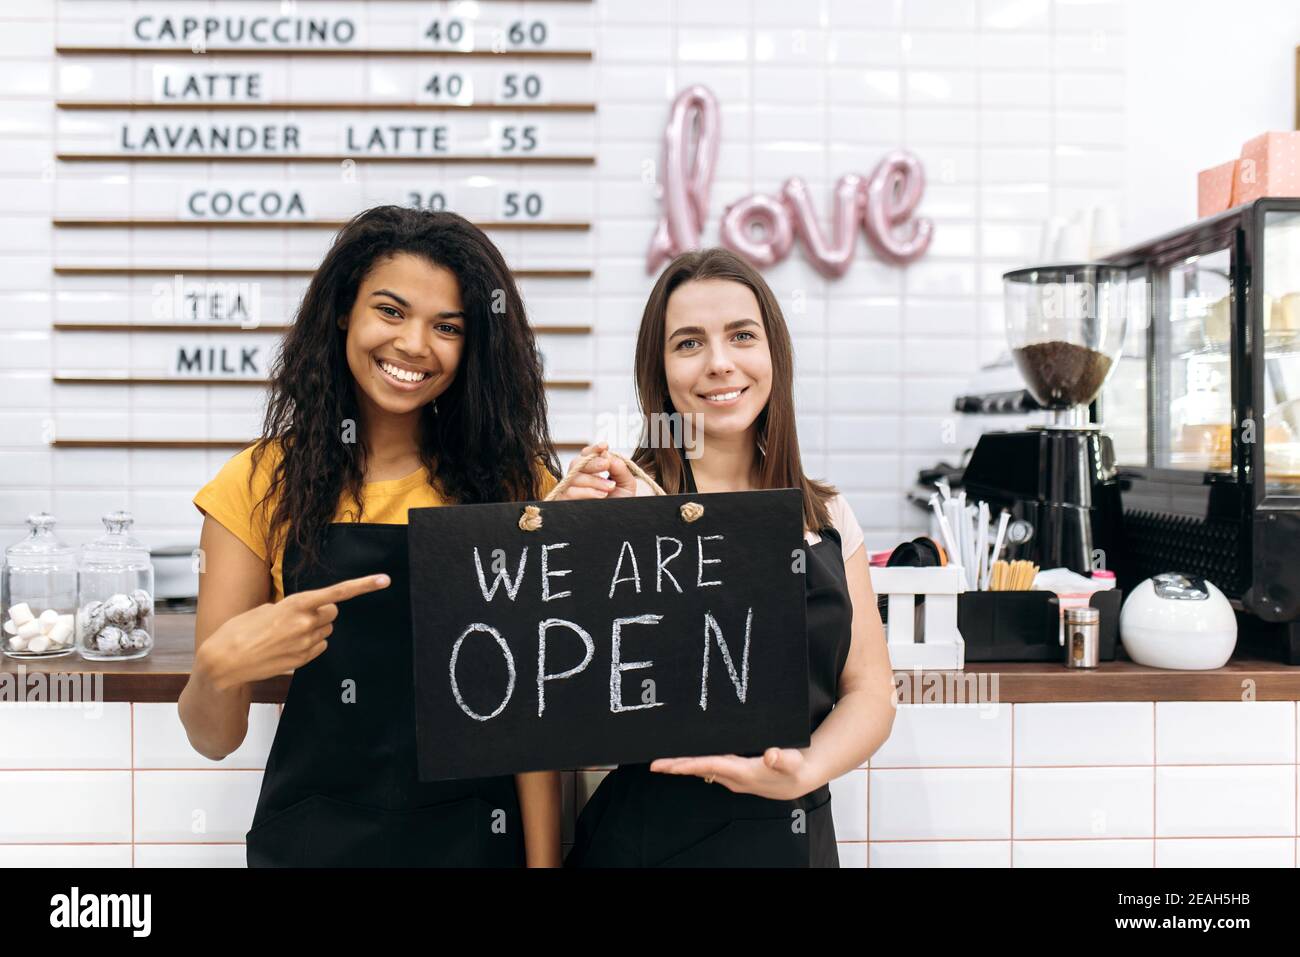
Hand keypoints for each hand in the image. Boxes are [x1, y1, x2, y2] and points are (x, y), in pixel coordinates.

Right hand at [195, 573, 390, 691]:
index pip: (337, 592)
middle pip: (333, 612)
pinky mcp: (303, 660)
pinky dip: (310, 643)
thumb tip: (307, 610)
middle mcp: (305, 624)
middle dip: (322, 611)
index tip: (384, 580)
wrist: (224, 661)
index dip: (363, 586)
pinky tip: (288, 645)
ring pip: (326, 630)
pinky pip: (319, 646)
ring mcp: (305, 644)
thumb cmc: (238, 631)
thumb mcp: (265, 609)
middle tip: (299, 615)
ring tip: (287, 632)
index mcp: (295, 605)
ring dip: (314, 628)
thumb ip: (292, 607)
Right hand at [552, 441, 638, 500]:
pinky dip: (586, 492)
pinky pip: (569, 492)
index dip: (594, 449)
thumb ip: (619, 468)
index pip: (587, 455)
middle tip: (606, 465)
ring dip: (594, 480)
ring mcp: (570, 489)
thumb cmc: (620, 502)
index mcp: (591, 470)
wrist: (617, 523)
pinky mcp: (564, 502)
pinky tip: (601, 495)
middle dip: (593, 463)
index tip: (605, 446)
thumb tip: (606, 454)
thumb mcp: (626, 484)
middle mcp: (578, 478)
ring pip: (574, 477)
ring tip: (610, 487)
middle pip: (577, 463)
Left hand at [650, 747, 815, 800]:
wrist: (800, 779)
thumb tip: (771, 756)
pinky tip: (685, 759)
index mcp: (743, 773)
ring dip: (682, 766)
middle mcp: (734, 777)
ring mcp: (733, 777)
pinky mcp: (735, 773)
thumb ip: (782, 758)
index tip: (671, 766)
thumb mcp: (793, 761)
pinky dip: (694, 763)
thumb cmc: (795, 768)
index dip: (690, 765)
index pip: (711, 766)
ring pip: (702, 770)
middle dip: (677, 767)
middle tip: (654, 765)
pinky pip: (709, 768)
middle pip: (700, 770)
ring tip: (662, 763)